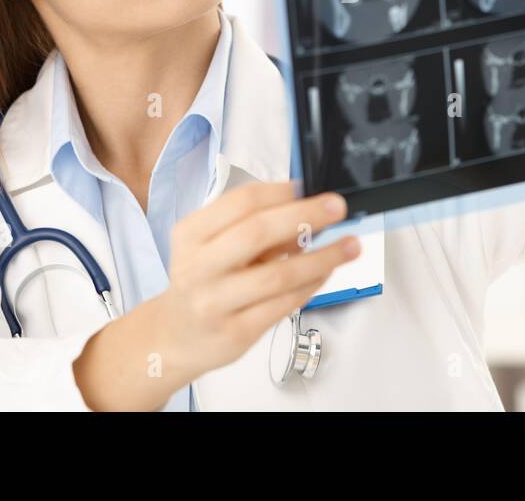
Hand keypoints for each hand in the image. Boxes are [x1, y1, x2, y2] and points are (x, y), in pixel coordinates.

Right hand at [157, 182, 360, 381]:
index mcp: (192, 235)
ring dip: (322, 257)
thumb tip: (307, 208)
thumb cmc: (203, 282)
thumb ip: (254, 228)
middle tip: (336, 207)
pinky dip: (311, 285)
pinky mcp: (237, 332)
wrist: (174, 336)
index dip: (281, 192)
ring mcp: (216, 302)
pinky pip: (284, 304)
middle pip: (257, 232)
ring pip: (278, 275)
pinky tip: (326, 272)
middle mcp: (199, 267)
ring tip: (349, 246)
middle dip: (304, 215)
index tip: (311, 187)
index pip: (240, 202)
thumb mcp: (213, 246)